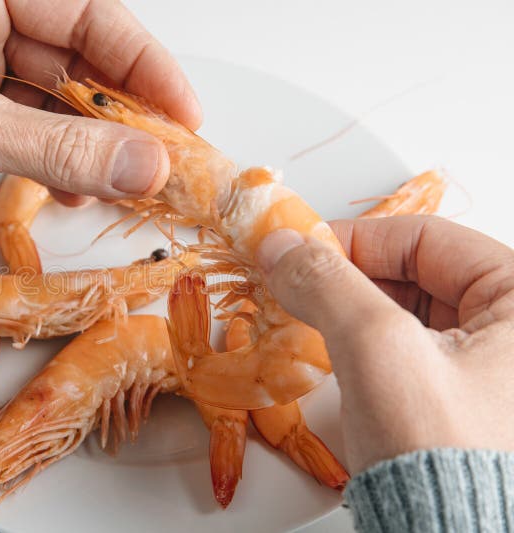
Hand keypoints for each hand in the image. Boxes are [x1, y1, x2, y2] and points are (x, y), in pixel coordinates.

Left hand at [0, 0, 201, 225]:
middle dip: (122, 115)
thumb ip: (58, 149)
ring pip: (63, 98)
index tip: (183, 114)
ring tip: (122, 184)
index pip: (88, 14)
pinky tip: (77, 188)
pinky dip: (61, 159)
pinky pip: (37, 126)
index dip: (144, 66)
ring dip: (94, 145)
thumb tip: (142, 165)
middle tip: (162, 159)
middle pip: (82, 58)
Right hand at [256, 216, 513, 471]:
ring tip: (307, 317)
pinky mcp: (460, 396)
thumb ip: (328, 284)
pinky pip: (404, 346)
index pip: (428, 238)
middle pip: (415, 271)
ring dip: (350, 308)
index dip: (354, 238)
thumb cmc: (442, 455)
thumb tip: (283, 245)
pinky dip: (362, 340)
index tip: (300, 249)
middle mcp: (512, 331)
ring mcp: (490, 366)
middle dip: (347, 276)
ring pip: (405, 308)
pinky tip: (332, 349)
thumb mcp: (379, 351)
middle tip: (296, 283)